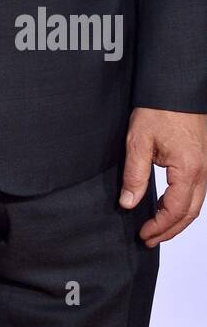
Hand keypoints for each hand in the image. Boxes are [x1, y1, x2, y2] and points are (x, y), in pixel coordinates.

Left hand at [119, 107, 206, 245]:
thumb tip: (128, 203)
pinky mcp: (201, 161)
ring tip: (156, 228)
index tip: (142, 234)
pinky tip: (165, 206)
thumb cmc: (159, 109)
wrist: (176, 86)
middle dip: (169, 230)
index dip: (158, 227)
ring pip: (195, 204)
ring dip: (176, 220)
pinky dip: (181, 205)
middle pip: (189, 213)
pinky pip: (195, 191)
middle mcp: (203, 172)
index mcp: (188, 170)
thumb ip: (134, 175)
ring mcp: (205, 167)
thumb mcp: (138, 141)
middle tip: (149, 239)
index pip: (174, 211)